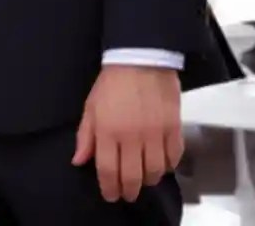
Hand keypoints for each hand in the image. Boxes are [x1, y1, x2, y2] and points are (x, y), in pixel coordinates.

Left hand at [72, 65, 182, 202]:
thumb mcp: (91, 107)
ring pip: (156, 171)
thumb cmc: (112, 83)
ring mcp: (156, 133)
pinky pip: (174, 157)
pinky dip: (168, 166)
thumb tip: (79, 161)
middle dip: (129, 191)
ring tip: (142, 180)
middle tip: (126, 194)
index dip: (109, 187)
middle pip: (133, 176)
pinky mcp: (174, 128)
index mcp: (108, 131)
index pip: (108, 169)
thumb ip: (86, 136)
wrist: (141, 60)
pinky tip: (161, 165)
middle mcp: (132, 136)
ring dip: (148, 180)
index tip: (110, 195)